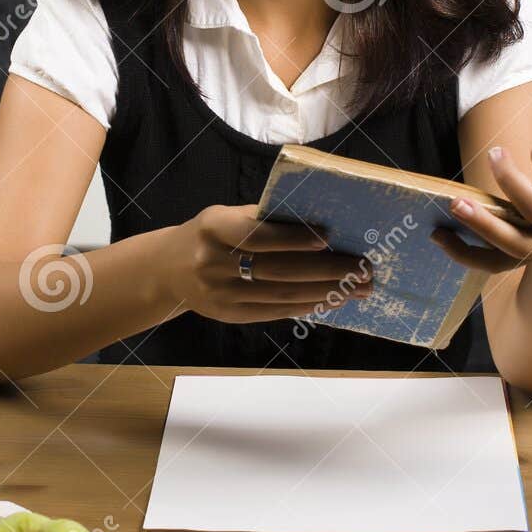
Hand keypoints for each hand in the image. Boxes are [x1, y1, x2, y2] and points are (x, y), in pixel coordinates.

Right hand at [164, 203, 374, 324]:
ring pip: (281, 295)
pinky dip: (307, 306)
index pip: (258, 236)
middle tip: (363, 268)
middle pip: (278, 270)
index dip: (293, 239)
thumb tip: (320, 222)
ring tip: (358, 288)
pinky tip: (331, 300)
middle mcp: (213, 263)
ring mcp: (220, 294)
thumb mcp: (226, 216)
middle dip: (326, 270)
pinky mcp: (228, 315)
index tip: (329, 238)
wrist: (168, 269)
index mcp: (213, 228)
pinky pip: (274, 312)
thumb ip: (262, 220)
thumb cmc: (211, 235)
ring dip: (325, 292)